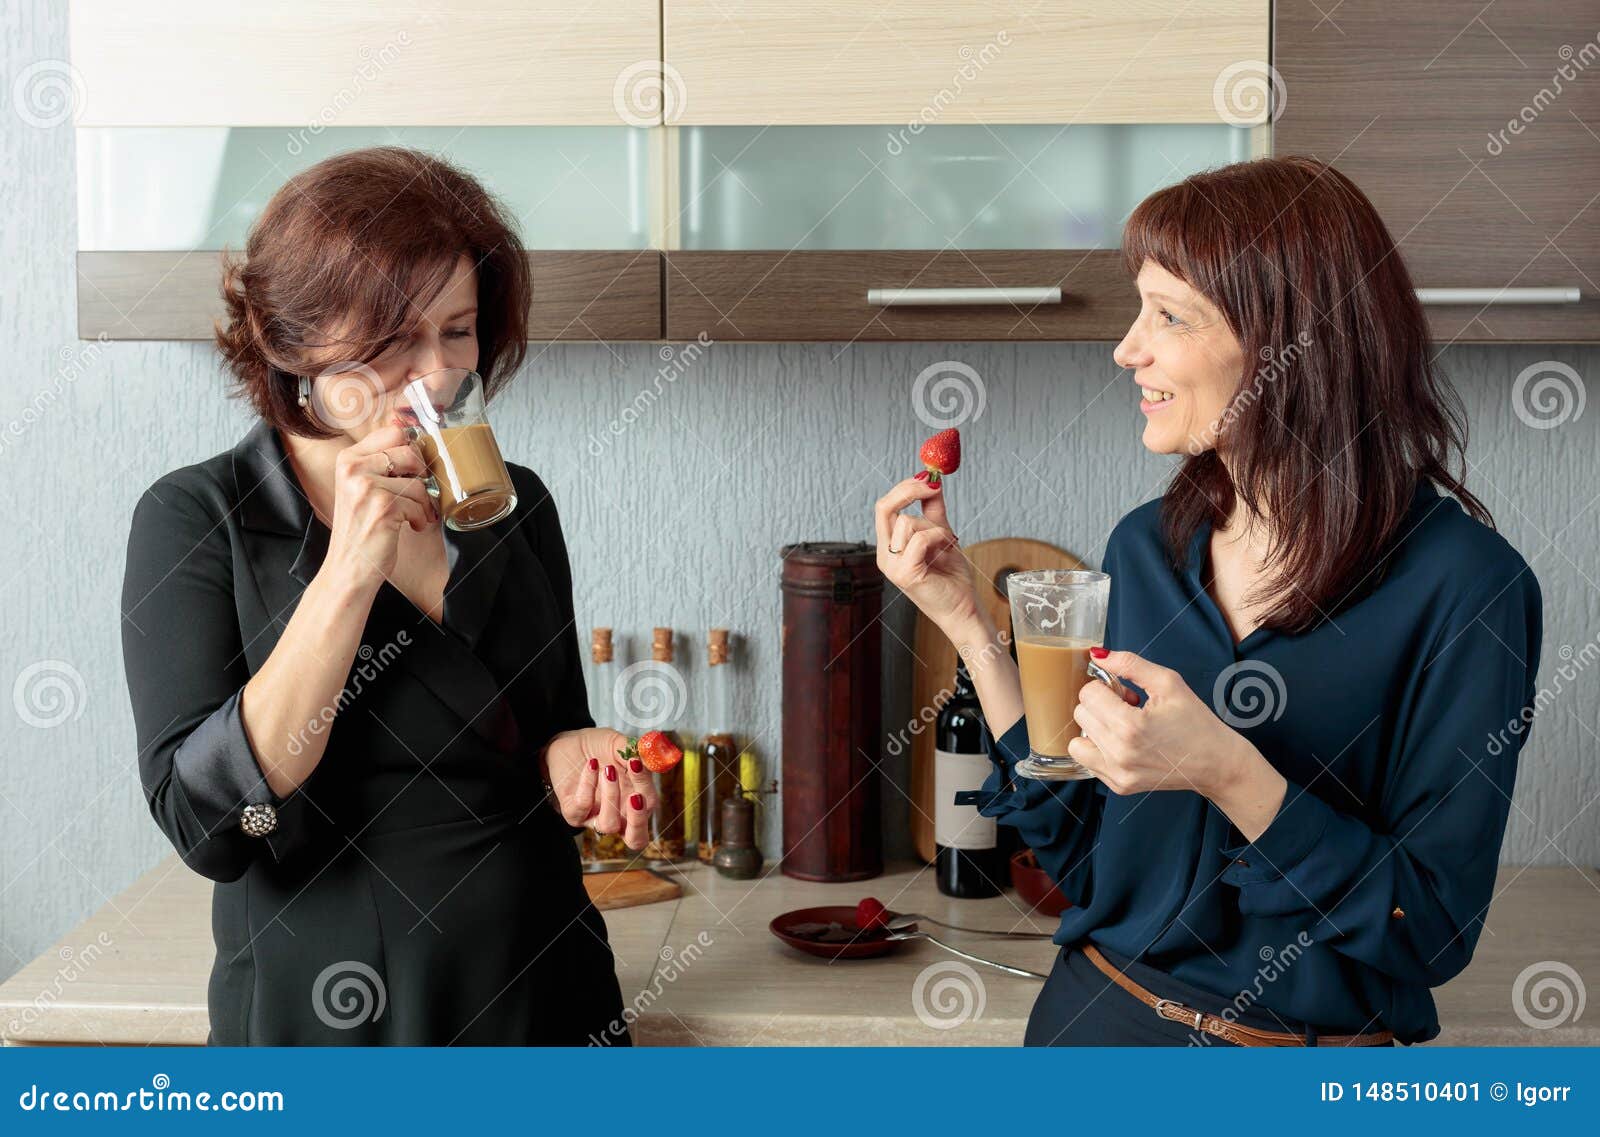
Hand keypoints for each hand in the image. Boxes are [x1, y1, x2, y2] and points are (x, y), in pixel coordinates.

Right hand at [322, 420, 436, 589]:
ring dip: (422, 504)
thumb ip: (381, 464)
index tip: (413, 469)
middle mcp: (353, 468)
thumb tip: (415, 439)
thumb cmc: (361, 529)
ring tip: (413, 516)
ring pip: (418, 482)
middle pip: (410, 453)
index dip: (412, 449)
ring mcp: (367, 487)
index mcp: (348, 459)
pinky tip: (409, 527)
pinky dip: (420, 519)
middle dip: (421, 477)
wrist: (348, 568)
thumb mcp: (362, 488)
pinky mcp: (383, 507)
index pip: (393, 432)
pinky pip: (419, 504)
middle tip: (417, 494)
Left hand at [540, 728, 656, 849]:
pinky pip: (583, 806)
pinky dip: (589, 784)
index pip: (648, 809)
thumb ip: (637, 752)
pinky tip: (592, 765)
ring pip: (609, 825)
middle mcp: (617, 815)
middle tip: (635, 797)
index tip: (638, 764)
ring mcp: (594, 817)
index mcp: (634, 802)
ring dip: (612, 796)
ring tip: (608, 770)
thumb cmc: (600, 747)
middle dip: (638, 821)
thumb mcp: (621, 745)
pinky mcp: (573, 812)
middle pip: (636, 840)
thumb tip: (650, 759)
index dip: (646, 791)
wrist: (570, 743)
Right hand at [873, 474, 978, 634]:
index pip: (884, 507)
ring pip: (907, 522)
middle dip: (909, 490)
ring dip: (934, 527)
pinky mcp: (906, 574)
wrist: (963, 608)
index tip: (928, 477)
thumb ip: (933, 509)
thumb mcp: (942, 534)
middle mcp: (884, 557)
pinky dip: (939, 537)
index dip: (904, 487)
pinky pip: (920, 538)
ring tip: (946, 543)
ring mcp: (892, 567)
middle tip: (933, 484)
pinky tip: (947, 548)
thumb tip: (932, 480)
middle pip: (883, 508)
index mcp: (888, 547)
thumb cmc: (951, 577)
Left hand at [1065, 650, 1279, 807]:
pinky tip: (1124, 744)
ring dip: (1095, 729)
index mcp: (1130, 726)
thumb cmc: (1196, 722)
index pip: (1088, 693)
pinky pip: (1088, 761)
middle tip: (1129, 709)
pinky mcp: (1118, 786)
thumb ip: (1129, 664)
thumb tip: (1097, 655)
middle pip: (1080, 714)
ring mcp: (1117, 774)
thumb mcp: (1169, 683)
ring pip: (1076, 741)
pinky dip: (1099, 749)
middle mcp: (1119, 753)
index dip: (1106, 687)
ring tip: (1123, 727)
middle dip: (1100, 706)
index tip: (1127, 694)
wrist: (1216, 764)